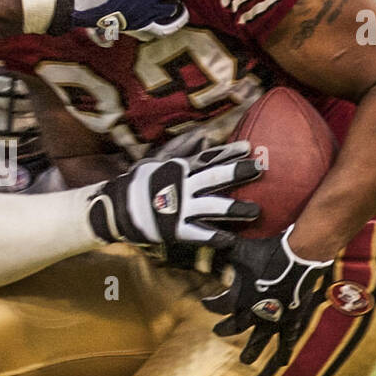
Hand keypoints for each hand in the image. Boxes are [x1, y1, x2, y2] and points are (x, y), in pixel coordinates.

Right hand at [88, 141, 261, 265]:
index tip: (249, 147)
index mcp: (178, 168)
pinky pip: (198, 234)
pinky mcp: (174, 229)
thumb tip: (203, 134)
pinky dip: (215, 237)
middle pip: (214, 177)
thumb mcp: (157, 160)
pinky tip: (231, 240)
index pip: (208, 157)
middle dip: (237, 172)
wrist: (115, 208)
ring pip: (212, 207)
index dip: (228, 152)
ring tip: (256, 210)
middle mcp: (181, 186)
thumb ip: (181, 149)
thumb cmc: (140, 183)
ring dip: (235, 208)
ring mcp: (178, 208)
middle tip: (259, 168)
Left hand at [202, 226, 332, 365]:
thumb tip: (207, 238)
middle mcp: (252, 313)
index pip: (217, 307)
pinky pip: (287, 339)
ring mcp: (272, 320)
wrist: (298, 256)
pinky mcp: (291, 320)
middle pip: (234, 326)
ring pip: (258, 341)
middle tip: (217, 332)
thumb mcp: (238, 248)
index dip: (209, 305)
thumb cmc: (267, 252)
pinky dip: (284, 351)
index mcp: (236, 299)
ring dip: (251, 351)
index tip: (205, 303)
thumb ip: (221, 246)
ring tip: (245, 361)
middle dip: (225, 329)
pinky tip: (282, 362)